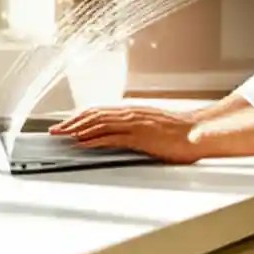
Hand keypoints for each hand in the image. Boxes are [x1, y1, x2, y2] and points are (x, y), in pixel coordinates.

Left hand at [49, 106, 201, 163]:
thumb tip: (117, 132)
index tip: (65, 123)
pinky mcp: (140, 137)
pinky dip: (94, 139)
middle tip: (55, 130)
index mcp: (132, 111)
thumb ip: (134, 127)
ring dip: (77, 129)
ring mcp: (135, 124)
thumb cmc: (178, 132)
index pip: (99, 111)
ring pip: (98, 123)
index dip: (79, 116)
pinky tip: (82, 143)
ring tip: (62, 135)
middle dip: (71, 122)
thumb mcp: (151, 125)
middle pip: (93, 114)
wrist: (198, 132)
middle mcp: (130, 114)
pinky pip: (112, 137)